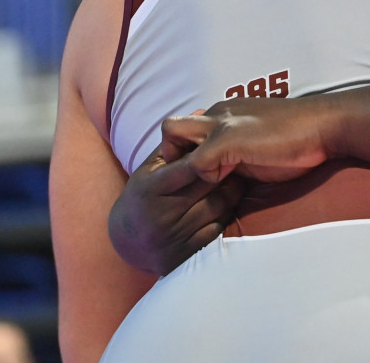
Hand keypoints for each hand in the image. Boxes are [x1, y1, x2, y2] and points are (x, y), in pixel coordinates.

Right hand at [108, 141, 244, 275]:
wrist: (126, 241)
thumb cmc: (143, 194)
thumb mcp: (150, 168)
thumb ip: (175, 143)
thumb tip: (203, 112)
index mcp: (149, 188)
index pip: (189, 168)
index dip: (212, 155)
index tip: (228, 145)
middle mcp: (160, 215)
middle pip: (209, 187)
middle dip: (228, 171)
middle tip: (243, 158)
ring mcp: (172, 237)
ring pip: (219, 208)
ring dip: (234, 191)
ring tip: (240, 178)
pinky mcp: (184, 256)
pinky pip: (219, 229)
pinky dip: (229, 213)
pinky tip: (231, 202)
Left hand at [161, 96, 331, 184]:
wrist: (326, 125)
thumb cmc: (302, 138)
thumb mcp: (262, 142)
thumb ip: (241, 151)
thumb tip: (231, 172)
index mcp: (227, 113)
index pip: (188, 130)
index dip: (187, 154)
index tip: (202, 176)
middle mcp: (219, 113)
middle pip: (171, 127)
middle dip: (172, 155)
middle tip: (192, 180)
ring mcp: (221, 124)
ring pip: (171, 133)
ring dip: (180, 162)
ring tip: (203, 181)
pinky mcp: (227, 140)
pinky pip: (195, 162)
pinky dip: (204, 177)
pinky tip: (227, 182)